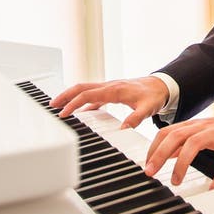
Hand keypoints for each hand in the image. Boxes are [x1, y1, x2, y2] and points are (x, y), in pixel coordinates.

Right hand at [49, 76, 168, 127]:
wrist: (161, 85)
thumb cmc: (153, 95)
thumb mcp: (147, 108)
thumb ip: (136, 118)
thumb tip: (123, 128)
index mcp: (114, 89)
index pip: (88, 94)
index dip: (74, 103)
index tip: (64, 113)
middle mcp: (109, 86)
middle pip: (81, 87)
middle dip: (65, 95)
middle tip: (52, 105)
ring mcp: (109, 87)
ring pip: (85, 88)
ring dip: (71, 95)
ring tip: (58, 105)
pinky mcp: (111, 91)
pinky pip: (93, 93)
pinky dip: (82, 99)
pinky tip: (79, 110)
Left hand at [144, 113, 213, 189]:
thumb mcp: (203, 135)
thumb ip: (184, 142)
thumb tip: (164, 152)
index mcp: (194, 125)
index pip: (167, 132)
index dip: (154, 147)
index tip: (146, 164)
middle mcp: (204, 126)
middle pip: (177, 135)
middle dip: (160, 153)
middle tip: (151, 172)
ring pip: (195, 143)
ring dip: (182, 163)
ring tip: (176, 181)